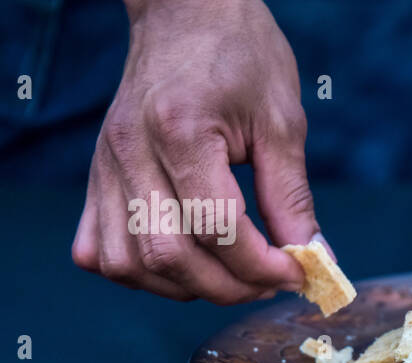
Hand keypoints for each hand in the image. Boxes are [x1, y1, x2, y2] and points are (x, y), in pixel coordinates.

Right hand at [72, 0, 316, 303]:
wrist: (187, 11)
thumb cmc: (241, 55)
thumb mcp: (282, 121)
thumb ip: (292, 198)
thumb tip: (315, 260)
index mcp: (181, 130)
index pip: (218, 228)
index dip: (263, 265)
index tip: (299, 271)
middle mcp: (130, 151)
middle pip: (169, 255)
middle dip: (229, 286)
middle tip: (271, 281)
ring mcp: (105, 166)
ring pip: (129, 263)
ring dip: (186, 287)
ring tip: (232, 275)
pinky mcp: (96, 176)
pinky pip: (98, 249)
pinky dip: (139, 272)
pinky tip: (182, 262)